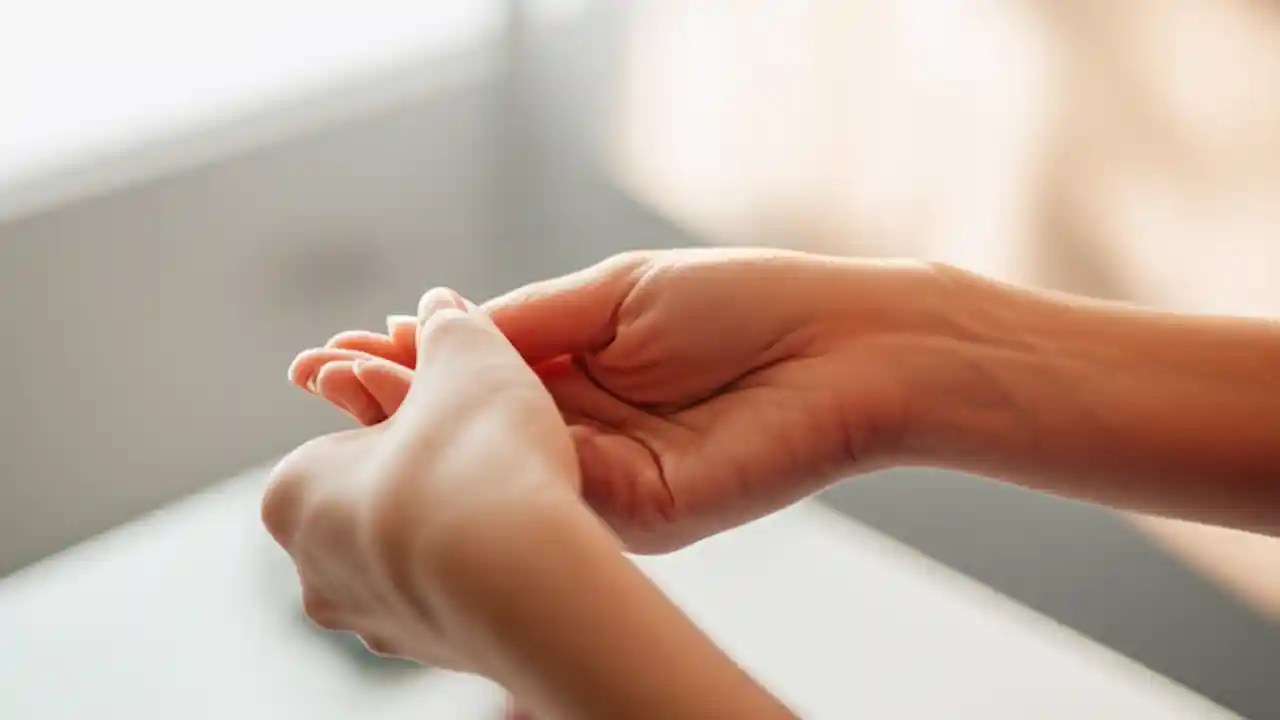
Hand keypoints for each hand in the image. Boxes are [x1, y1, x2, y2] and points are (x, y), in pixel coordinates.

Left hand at [263, 288, 582, 668]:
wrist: (529, 581)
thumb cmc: (481, 459)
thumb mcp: (464, 357)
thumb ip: (448, 325)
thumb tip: (440, 307)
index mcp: (292, 493)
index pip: (349, 432)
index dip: (411, 406)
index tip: (454, 401)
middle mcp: (314, 569)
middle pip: (380, 493)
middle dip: (430, 467)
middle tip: (490, 446)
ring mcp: (372, 620)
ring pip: (419, 549)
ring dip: (460, 520)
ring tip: (517, 495)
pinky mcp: (431, 652)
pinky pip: (457, 594)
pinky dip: (485, 567)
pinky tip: (526, 544)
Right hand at [295, 250, 948, 551]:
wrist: (844, 344)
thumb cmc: (743, 303)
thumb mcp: (612, 295)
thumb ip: (526, 324)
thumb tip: (434, 327)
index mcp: (580, 371)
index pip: (474, 377)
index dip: (406, 363)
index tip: (340, 348)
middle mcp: (583, 431)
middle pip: (470, 426)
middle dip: (390, 403)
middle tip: (320, 374)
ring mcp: (605, 478)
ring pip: (495, 463)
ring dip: (418, 433)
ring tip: (346, 391)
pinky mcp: (635, 513)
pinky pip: (545, 486)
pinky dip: (483, 461)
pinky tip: (428, 432)